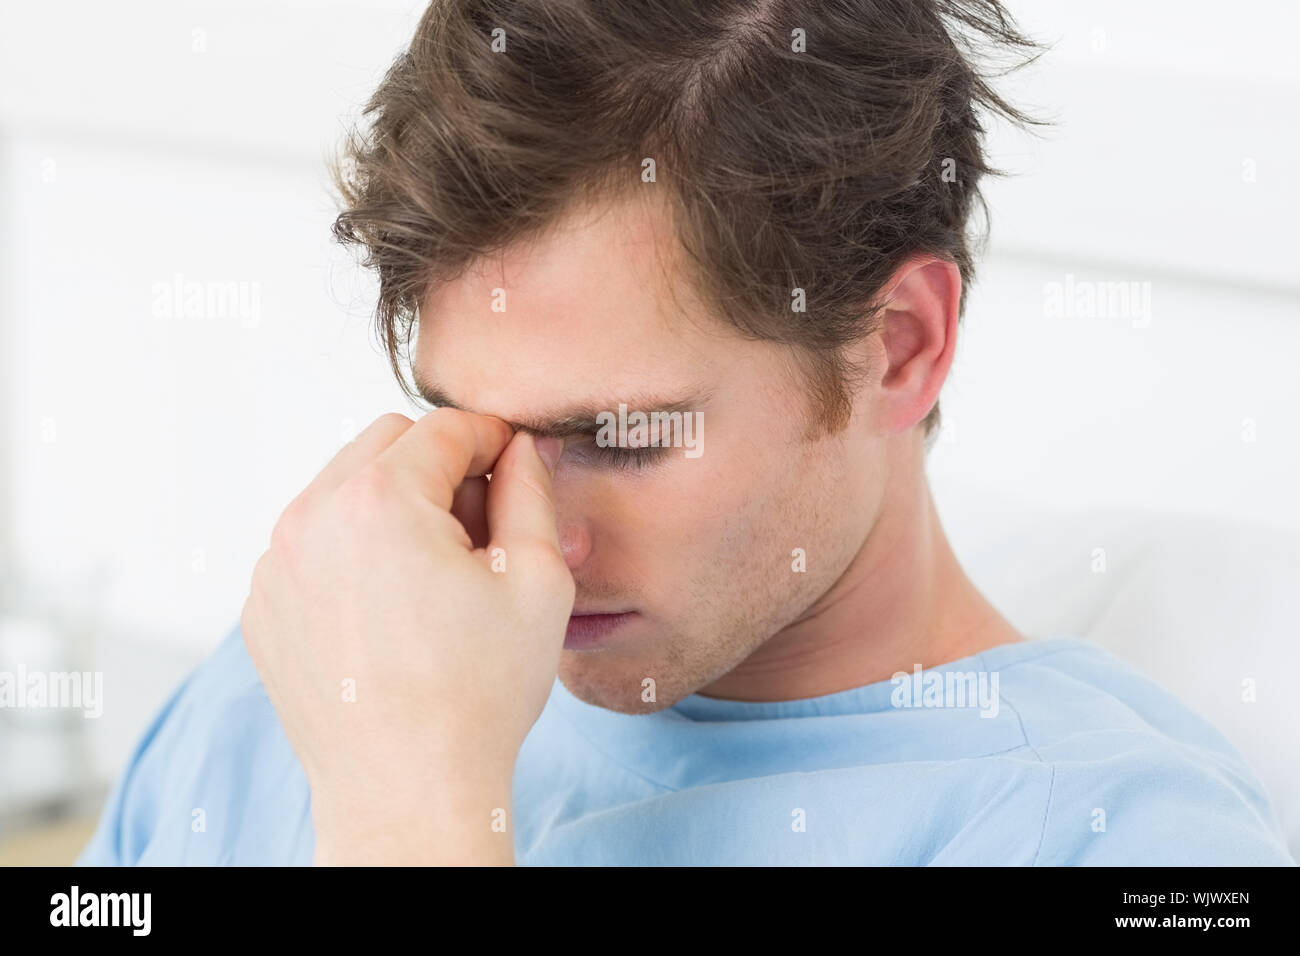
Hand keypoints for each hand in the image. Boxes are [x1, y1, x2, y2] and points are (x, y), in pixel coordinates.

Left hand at [239, 410, 573, 863]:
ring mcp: (275, 566)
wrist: (407, 790)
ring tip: (434, 574)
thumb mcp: (537, 579)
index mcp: (378, 501)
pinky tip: (391, 608)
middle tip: (478, 528)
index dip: (493, 439)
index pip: (444, 428)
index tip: (514, 464)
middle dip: (437, 467)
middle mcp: (309, 520)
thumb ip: (532, 492)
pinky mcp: (262, 607)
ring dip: (391, 506)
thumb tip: (519, 449)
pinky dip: (352, 552)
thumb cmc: (476, 695)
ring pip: (342, 489)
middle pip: (385, 443)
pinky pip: (311, 543)